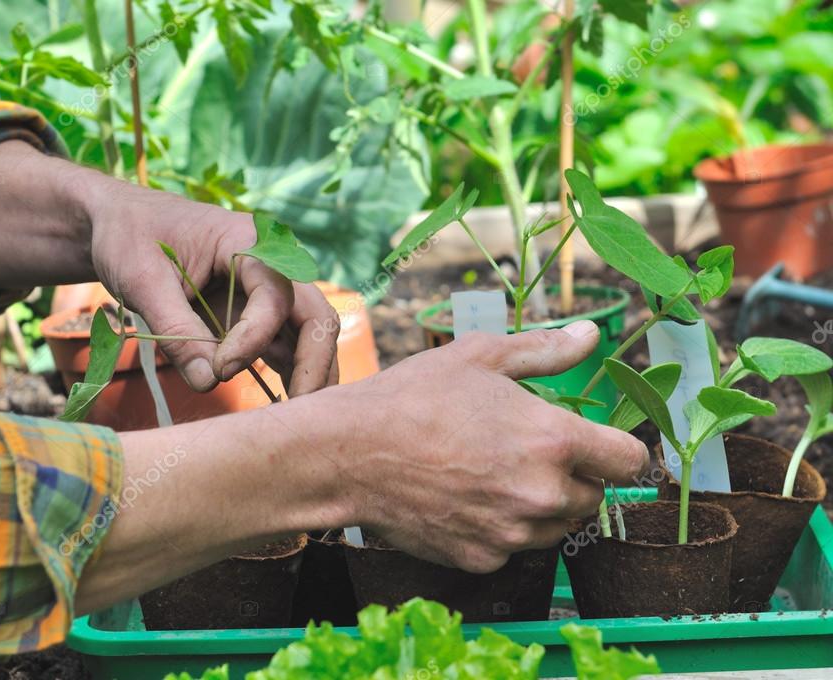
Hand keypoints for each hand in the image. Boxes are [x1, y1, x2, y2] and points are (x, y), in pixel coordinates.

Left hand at [82, 177, 339, 396]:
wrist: (124, 224)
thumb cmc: (131, 238)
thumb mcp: (142, 279)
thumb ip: (176, 329)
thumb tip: (206, 383)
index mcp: (249, 243)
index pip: (275, 297)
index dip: (254, 338)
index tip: (220, 369)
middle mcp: (272, 267)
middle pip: (315, 317)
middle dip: (313, 365)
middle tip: (298, 413)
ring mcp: (268, 294)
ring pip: (309, 337)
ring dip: (307, 377)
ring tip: (294, 423)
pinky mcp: (257, 317)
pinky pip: (286, 348)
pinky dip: (289, 376)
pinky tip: (281, 409)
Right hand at [340, 320, 647, 571]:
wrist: (348, 453)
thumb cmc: (412, 396)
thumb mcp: (480, 356)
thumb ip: (545, 350)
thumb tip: (590, 337)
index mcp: (553, 440)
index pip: (629, 460)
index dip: (617, 448)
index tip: (598, 444)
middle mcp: (542, 495)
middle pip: (593, 497)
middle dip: (572, 476)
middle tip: (526, 451)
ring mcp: (511, 534)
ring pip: (555, 527)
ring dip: (540, 505)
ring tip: (492, 473)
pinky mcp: (481, 560)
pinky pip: (511, 547)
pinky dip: (499, 528)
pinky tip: (464, 498)